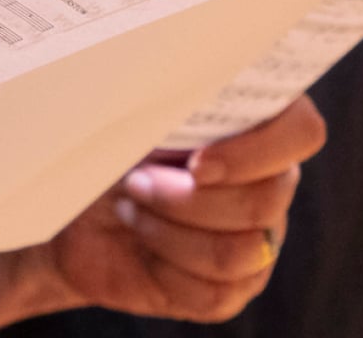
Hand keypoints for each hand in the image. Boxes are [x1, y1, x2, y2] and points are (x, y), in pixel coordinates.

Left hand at [0, 98, 320, 327]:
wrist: (62, 211)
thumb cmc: (99, 150)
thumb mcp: (124, 115)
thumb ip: (162, 96)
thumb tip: (163, 74)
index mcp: (254, 131)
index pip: (300, 130)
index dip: (258, 149)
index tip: (197, 160)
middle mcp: (267, 186)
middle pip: (267, 198)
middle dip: (187, 195)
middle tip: (135, 179)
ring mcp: (255, 242)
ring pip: (240, 249)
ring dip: (168, 227)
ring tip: (131, 201)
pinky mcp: (227, 289)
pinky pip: (215, 289)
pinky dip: (162, 260)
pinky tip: (137, 232)